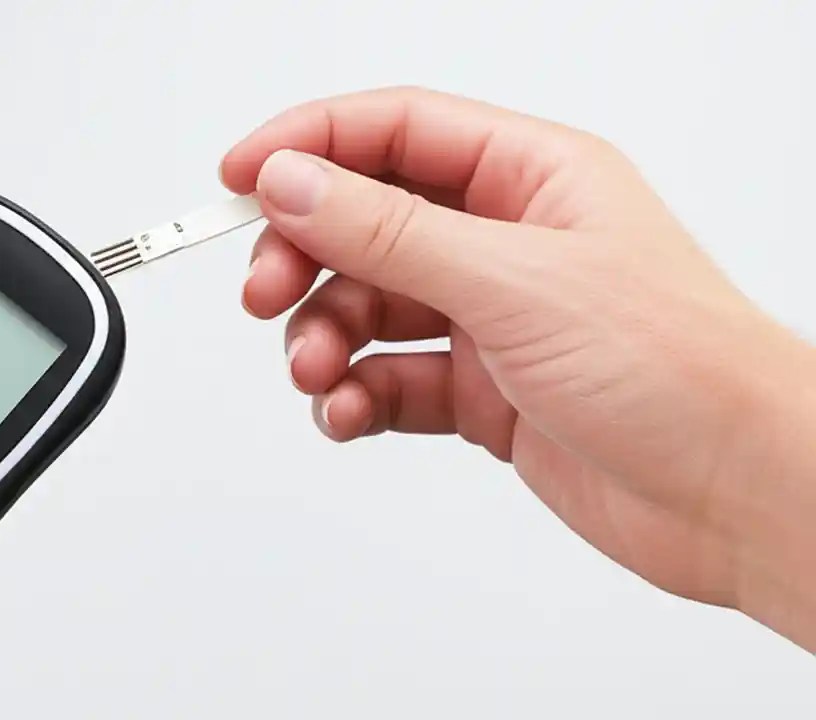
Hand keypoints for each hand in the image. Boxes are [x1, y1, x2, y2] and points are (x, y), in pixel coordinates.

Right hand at [222, 87, 815, 650]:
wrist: (738, 493)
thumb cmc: (678, 368)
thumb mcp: (513, 280)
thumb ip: (389, 230)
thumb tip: (294, 182)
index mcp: (531, 177)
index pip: (395, 131)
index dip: (308, 144)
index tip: (239, 176)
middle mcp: (505, 241)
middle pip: (365, 222)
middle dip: (305, 256)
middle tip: (266, 293)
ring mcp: (491, 319)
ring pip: (368, 308)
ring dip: (325, 338)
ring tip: (317, 373)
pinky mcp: (481, 393)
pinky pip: (388, 380)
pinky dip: (355, 397)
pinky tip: (349, 414)